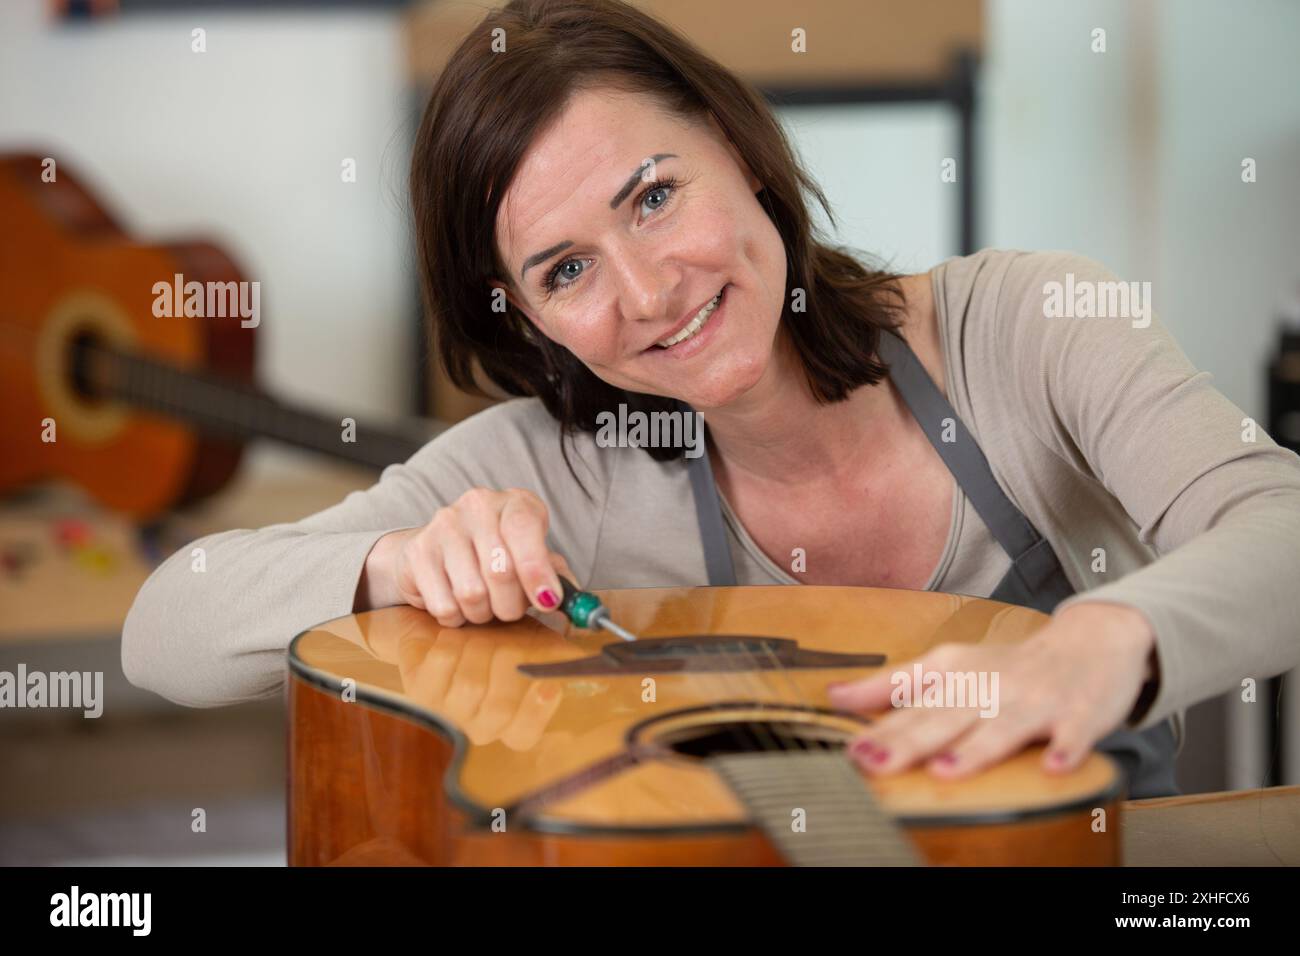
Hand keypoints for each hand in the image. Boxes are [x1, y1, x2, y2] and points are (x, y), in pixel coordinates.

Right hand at [357, 487, 576, 625]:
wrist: (434, 550)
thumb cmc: (493, 556)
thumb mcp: (529, 558)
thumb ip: (553, 575)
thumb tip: (570, 599)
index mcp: (515, 503)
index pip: (525, 530)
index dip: (537, 571)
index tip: (548, 601)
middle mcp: (478, 505)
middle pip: (500, 571)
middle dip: (511, 605)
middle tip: (509, 609)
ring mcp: (444, 525)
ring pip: (472, 593)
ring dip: (482, 613)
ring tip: (482, 604)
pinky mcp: (418, 552)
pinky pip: (445, 605)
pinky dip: (457, 617)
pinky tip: (457, 603)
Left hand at [827, 602, 1157, 778]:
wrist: (1091, 640)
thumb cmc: (1010, 666)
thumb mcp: (949, 666)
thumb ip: (893, 685)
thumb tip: (835, 695)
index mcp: (957, 674)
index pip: (912, 707)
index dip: (881, 730)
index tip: (850, 753)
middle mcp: (991, 685)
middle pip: (946, 717)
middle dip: (910, 742)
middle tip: (876, 764)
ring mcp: (1036, 700)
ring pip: (1002, 727)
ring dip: (975, 750)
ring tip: (945, 771)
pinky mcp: (1079, 713)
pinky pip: (1074, 735)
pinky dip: (1066, 750)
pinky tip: (1054, 768)